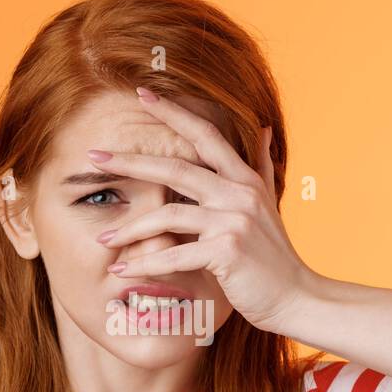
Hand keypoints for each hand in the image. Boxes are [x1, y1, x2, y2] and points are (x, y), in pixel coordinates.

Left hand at [92, 86, 317, 334]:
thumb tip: (262, 129)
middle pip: (175, 167)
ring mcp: (233, 221)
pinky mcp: (226, 252)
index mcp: (244, 180)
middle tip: (94, 156)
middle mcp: (238, 194)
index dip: (173, 112)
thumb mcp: (270, 204)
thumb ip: (261, 166)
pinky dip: (145, 264)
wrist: (297, 298)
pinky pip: (174, 255)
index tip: (141, 93)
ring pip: (167, 215)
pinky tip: (122, 271)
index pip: (205, 135)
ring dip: (129, 228)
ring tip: (102, 240)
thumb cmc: (276, 257)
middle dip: (130, 161)